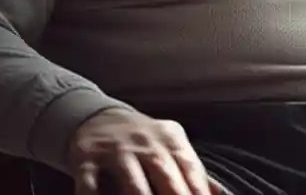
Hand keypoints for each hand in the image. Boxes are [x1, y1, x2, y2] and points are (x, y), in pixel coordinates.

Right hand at [68, 108, 221, 194]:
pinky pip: (91, 185)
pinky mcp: (87, 159)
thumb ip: (192, 170)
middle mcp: (146, 143)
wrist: (98, 118)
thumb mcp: (170, 146)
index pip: (191, 169)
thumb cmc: (143, 142)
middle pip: (166, 176)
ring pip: (133, 184)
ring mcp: (116, 151)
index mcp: (171, 140)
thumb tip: (218, 192)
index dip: (198, 191)